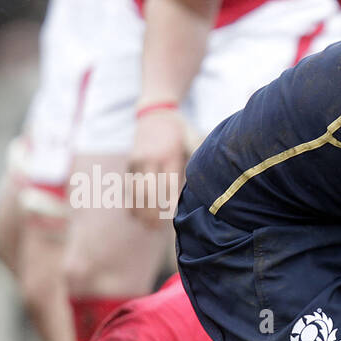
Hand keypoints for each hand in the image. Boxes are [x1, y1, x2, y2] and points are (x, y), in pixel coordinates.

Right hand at [127, 110, 190, 226]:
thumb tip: (212, 174)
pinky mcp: (129, 163)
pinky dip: (131, 202)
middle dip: (153, 212)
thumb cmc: (180, 129)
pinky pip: (127, 187)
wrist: (155, 112)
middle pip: (149, 192)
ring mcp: (137, 161)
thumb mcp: (193, 137)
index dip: (170, 205)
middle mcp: (150, 158)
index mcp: (168, 155)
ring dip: (140, 211)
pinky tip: (136, 216)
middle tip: (159, 228)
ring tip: (148, 227)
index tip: (173, 219)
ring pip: (135, 192)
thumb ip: (199, 156)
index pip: (168, 186)